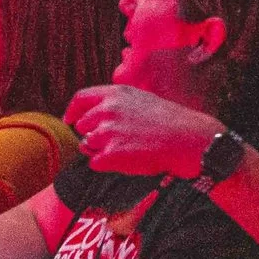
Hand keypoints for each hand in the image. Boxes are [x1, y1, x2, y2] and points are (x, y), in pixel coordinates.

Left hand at [65, 84, 222, 179]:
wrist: (188, 140)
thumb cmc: (171, 122)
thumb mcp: (142, 100)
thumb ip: (116, 105)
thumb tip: (94, 121)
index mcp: (116, 93)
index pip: (81, 98)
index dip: (72, 111)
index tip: (69, 120)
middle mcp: (108, 109)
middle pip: (82, 126)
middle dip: (93, 135)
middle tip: (118, 140)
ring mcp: (108, 131)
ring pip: (87, 145)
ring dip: (101, 150)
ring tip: (128, 149)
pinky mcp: (111, 153)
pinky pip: (95, 163)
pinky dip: (107, 165)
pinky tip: (128, 160)